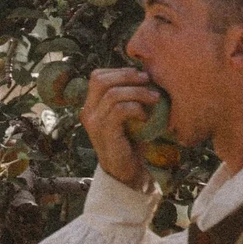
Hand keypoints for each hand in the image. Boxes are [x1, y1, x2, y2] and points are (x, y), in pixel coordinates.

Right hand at [82, 66, 156, 188]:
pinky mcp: (105, 133)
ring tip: (154, 98)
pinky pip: (119, 110)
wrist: (125, 172)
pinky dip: (136, 108)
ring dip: (137, 92)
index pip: (97, 77)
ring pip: (112, 94)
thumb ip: (126, 97)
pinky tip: (146, 116)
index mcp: (91, 106)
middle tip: (148, 80)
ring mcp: (94, 123)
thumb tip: (144, 74)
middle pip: (100, 80)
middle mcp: (88, 112)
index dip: (119, 71)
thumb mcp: (126, 116)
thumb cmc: (129, 142)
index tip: (140, 76)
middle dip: (127, 76)